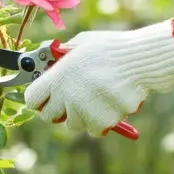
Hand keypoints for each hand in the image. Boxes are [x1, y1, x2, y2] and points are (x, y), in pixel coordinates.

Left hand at [23, 20, 173, 136]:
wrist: (142, 59)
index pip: (32, 99)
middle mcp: (68, 95)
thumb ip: (61, 59)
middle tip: (73, 98)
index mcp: (58, 75)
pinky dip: (103, 119)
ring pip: (75, 124)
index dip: (39, 98)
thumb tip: (46, 68)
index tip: (46, 96)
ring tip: (99, 93)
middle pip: (49, 116)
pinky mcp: (104, 121)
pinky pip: (96, 129)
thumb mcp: (80, 45)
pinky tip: (112, 100)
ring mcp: (85, 111)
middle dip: (59, 109)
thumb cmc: (111, 48)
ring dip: (83, 115)